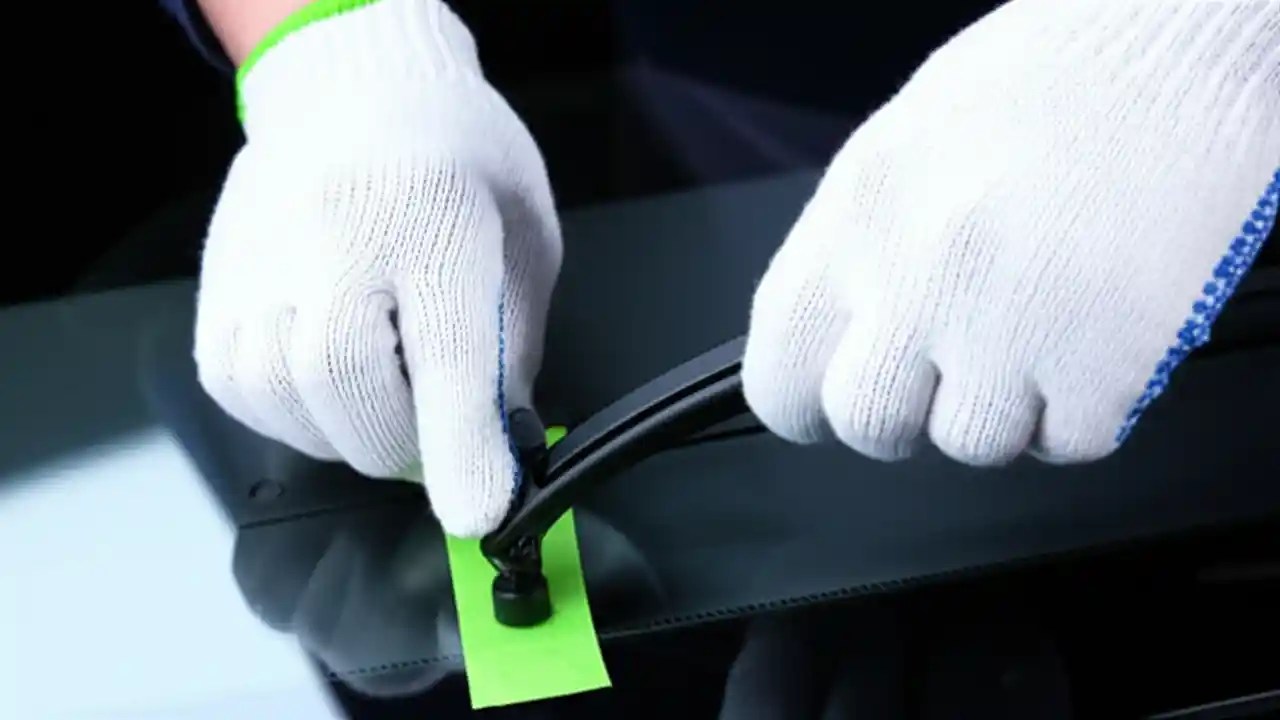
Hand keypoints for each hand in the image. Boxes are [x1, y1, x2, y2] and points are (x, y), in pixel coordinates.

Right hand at [194, 0, 560, 536]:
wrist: (357, 87)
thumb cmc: (458, 161)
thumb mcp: (522, 241)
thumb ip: (512, 346)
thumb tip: (499, 446)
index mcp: (438, 215)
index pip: (447, 350)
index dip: (461, 445)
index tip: (476, 510)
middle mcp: (337, 230)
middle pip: (344, 380)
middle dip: (399, 443)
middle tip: (431, 440)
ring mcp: (263, 253)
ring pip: (281, 393)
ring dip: (342, 432)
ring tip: (379, 402)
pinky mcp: (217, 279)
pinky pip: (237, 384)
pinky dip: (287, 413)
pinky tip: (326, 387)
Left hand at [743, 0, 1277, 463]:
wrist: (1179, 42)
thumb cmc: (1047, 80)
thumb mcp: (902, 150)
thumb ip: (857, 252)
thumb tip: (841, 335)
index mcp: (855, 215)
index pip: (777, 374)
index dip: (807, 405)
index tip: (836, 397)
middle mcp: (918, 274)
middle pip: (868, 424)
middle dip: (908, 415)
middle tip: (951, 368)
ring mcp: (1011, 321)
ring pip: (972, 443)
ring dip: (1006, 407)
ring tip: (1039, 329)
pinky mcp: (1105, 357)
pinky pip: (1070, 442)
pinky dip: (1085, 408)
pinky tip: (1094, 336)